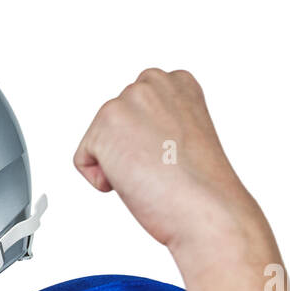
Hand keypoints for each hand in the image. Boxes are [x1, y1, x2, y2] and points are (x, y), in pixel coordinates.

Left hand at [73, 69, 267, 259]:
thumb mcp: (184, 137)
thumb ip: (158, 123)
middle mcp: (153, 82)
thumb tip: (132, 134)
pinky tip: (134, 180)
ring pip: (99, 142)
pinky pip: (83, 160)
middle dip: (130, 151)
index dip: (147, 145)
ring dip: (118, 165)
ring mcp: (128, 99)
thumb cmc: (200, 187)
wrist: (206, 208)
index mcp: (178, 82)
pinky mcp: (106, 123)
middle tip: (161, 167)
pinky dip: (101, 180)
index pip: (135, 112)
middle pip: (114, 125)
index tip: (172, 157)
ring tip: (151, 173)